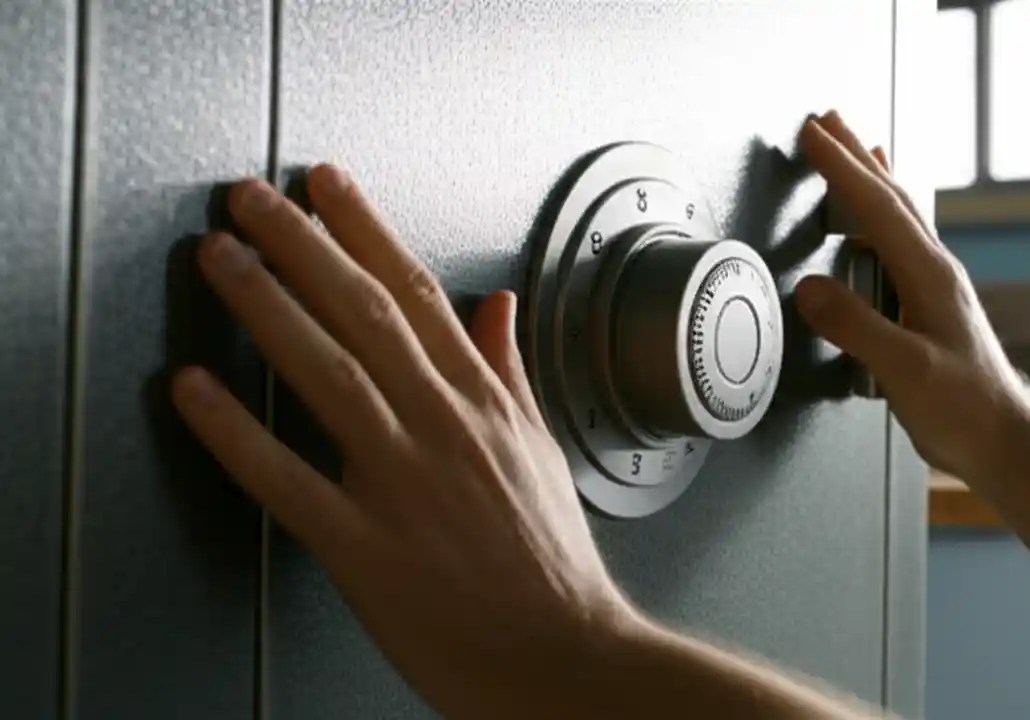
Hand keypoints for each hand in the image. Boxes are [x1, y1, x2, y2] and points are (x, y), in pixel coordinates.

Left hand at [170, 166, 634, 713]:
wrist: (565, 657)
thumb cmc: (552, 564)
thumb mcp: (543, 449)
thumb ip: (510, 370)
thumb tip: (497, 306)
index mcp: (486, 405)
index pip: (419, 293)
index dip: (366, 229)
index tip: (328, 185)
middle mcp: (445, 429)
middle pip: (365, 313)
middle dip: (302, 244)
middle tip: (250, 198)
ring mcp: (405, 485)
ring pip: (328, 373)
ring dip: (268, 307)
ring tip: (221, 258)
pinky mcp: (367, 548)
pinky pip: (289, 480)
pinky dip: (237, 433)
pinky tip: (195, 391)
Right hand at [795, 111, 1029, 480]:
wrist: (1005, 444)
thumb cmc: (964, 412)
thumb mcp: (904, 369)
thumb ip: (856, 327)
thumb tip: (809, 289)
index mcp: (929, 277)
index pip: (876, 207)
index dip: (841, 168)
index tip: (811, 135)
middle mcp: (935, 273)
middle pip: (891, 197)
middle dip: (854, 155)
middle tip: (826, 120)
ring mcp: (935, 289)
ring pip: (898, 216)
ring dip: (869, 179)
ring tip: (853, 151)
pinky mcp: (930, 309)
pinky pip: (899, 245)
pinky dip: (880, 218)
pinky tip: (874, 228)